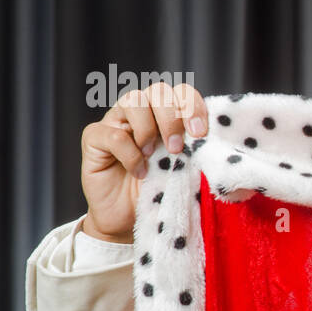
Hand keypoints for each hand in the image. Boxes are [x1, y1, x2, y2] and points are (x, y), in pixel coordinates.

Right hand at [80, 83, 207, 243]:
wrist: (127, 219)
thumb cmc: (159, 192)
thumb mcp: (185, 169)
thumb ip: (196, 151)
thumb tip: (216, 143)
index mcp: (168, 115)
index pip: (182, 92)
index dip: (192, 106)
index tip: (200, 133)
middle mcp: (142, 112)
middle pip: (158, 91)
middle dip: (172, 117)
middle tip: (176, 148)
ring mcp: (117, 121)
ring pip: (133, 100)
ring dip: (148, 128)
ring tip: (152, 156)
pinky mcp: (95, 138)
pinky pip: (113, 134)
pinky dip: (129, 154)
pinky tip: (138, 172)